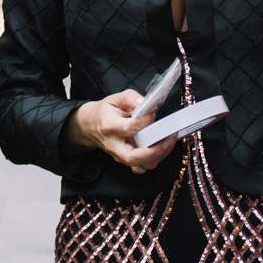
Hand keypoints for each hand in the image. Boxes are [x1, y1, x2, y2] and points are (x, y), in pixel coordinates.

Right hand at [63, 90, 177, 173]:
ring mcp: (119, 156)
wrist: (92, 126)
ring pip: (142, 164)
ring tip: (168, 140)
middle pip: (134, 156)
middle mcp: (114, 145)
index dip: (146, 120)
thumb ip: (129, 98)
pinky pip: (144, 165)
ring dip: (159, 155)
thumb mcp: (114, 99)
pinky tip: (161, 146)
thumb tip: (144, 102)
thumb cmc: (105, 112)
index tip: (154, 112)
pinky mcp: (126, 161)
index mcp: (109, 126)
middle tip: (169, 136)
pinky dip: (156, 158)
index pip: (130, 127)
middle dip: (156, 149)